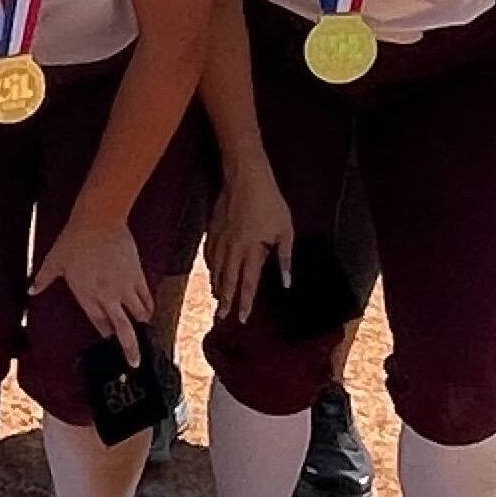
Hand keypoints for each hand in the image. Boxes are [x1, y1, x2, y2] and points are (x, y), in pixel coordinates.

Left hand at [31, 213, 153, 360]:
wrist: (99, 220)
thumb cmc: (73, 240)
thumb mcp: (53, 260)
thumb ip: (43, 279)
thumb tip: (30, 291)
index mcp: (87, 296)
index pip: (99, 325)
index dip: (106, 338)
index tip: (111, 346)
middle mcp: (108, 296)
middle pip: (124, 330)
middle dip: (131, 349)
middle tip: (135, 363)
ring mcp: (125, 287)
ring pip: (140, 315)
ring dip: (142, 325)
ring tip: (143, 331)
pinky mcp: (138, 275)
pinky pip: (147, 297)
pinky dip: (149, 307)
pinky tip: (148, 311)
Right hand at [206, 154, 292, 327]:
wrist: (245, 178)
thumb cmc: (270, 203)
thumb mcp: (285, 231)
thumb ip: (284, 258)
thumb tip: (286, 282)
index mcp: (252, 251)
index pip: (247, 283)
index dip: (245, 302)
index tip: (241, 319)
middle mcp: (233, 249)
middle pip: (227, 280)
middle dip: (224, 300)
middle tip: (220, 317)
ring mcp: (220, 239)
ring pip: (215, 268)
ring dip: (216, 285)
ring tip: (216, 297)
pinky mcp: (213, 229)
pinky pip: (209, 254)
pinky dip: (210, 267)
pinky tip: (210, 271)